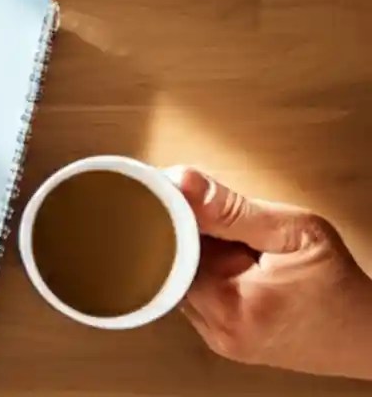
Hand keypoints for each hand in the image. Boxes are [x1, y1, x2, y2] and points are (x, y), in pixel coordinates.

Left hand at [172, 167, 371, 379]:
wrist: (366, 332)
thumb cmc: (337, 282)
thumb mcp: (294, 231)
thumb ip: (232, 209)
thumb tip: (181, 181)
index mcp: (230, 306)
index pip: (169, 253)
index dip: (172, 220)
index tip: (181, 195)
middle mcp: (216, 330)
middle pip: (171, 268)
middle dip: (188, 238)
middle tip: (218, 221)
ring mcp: (217, 339)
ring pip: (181, 281)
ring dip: (198, 257)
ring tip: (234, 245)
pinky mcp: (223, 339)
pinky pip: (197, 297)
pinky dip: (208, 275)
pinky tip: (236, 264)